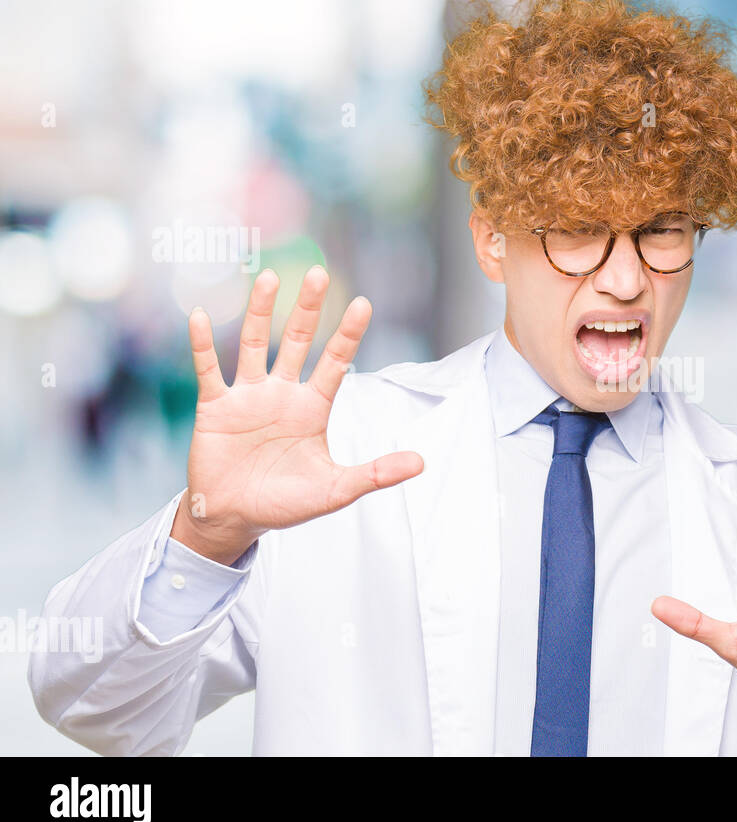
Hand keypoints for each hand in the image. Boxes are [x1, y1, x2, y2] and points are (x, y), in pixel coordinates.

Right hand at [171, 266, 423, 564]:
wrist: (234, 518)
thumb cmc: (285, 504)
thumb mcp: (335, 491)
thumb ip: (374, 474)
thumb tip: (421, 463)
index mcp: (313, 409)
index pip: (334, 363)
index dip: (348, 334)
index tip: (364, 303)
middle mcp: (282, 394)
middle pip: (297, 342)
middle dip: (308, 309)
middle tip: (319, 272)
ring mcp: (248, 397)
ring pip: (254, 344)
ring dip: (259, 312)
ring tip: (268, 278)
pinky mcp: (215, 408)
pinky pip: (209, 369)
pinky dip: (203, 343)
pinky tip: (202, 315)